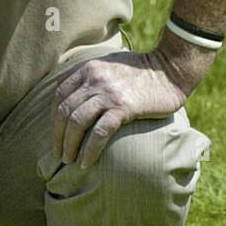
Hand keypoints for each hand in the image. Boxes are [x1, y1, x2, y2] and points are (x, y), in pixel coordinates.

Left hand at [51, 48, 197, 166]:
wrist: (171, 69)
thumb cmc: (142, 69)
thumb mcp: (111, 64)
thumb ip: (92, 75)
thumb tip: (76, 96)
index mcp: (88, 68)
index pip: (60, 94)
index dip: (54, 117)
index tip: (56, 133)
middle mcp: (94, 79)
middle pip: (65, 111)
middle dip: (58, 136)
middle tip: (59, 153)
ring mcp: (108, 93)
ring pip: (77, 122)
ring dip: (69, 145)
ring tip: (69, 160)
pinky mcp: (124, 107)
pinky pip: (99, 132)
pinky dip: (90, 149)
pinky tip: (87, 161)